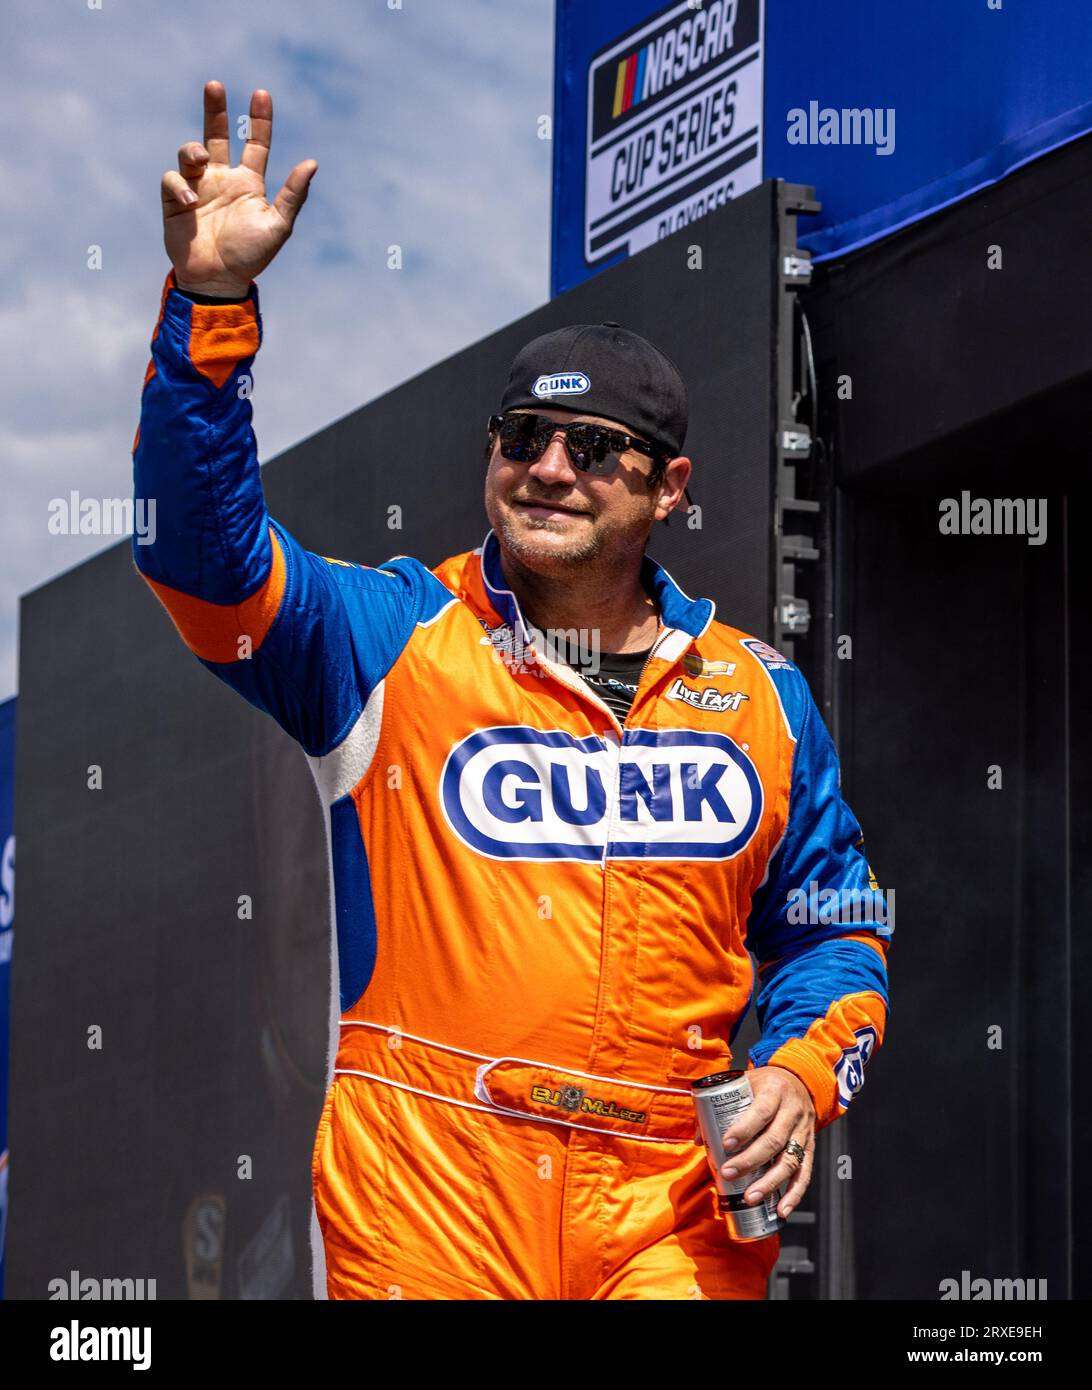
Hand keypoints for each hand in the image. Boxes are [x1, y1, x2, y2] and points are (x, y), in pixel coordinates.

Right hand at [161, 81, 317, 296]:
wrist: (218, 281)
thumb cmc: (250, 256)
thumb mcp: (278, 225)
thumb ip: (292, 194)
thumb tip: (312, 163)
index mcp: (249, 183)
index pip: (255, 143)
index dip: (259, 120)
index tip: (261, 94)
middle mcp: (223, 179)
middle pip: (217, 134)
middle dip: (215, 109)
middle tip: (215, 85)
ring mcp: (198, 187)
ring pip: (191, 151)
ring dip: (194, 149)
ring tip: (202, 159)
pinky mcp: (175, 200)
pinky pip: (172, 178)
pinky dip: (179, 184)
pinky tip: (190, 201)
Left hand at [716, 1066, 815, 1218]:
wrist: (799, 1081)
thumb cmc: (765, 1085)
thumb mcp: (744, 1083)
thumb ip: (719, 1106)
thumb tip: (701, 1139)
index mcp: (775, 1091)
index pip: (761, 1111)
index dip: (744, 1129)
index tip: (725, 1144)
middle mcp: (793, 1111)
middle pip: (774, 1140)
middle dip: (750, 1160)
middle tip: (729, 1174)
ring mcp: (804, 1131)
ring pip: (790, 1160)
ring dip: (770, 1182)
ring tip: (750, 1197)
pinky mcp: (810, 1148)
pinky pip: (805, 1173)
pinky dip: (794, 1194)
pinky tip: (782, 1210)